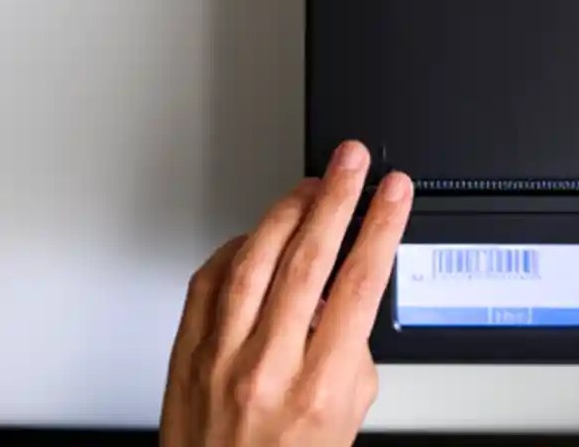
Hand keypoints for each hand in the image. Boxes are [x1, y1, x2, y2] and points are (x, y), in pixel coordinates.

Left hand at [160, 140, 411, 446]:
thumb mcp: (346, 418)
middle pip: (308, 259)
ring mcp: (219, 357)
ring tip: (313, 183)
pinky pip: (211, 280)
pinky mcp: (186, 352)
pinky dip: (239, 247)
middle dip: (337, 198)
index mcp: (317, 387)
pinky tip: (261, 232)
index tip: (393, 193)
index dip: (380, 227)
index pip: (358, 285)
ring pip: (255, 259)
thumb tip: (345, 292)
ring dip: (288, 210)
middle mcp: (266, 367)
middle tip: (353, 160)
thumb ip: (350, 350)